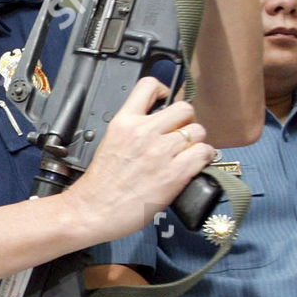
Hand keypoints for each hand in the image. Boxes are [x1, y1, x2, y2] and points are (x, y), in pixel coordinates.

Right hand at [64, 78, 214, 239]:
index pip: (149, 86)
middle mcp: (144, 132)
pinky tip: (193, 166)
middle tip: (180, 136)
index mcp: (124, 122)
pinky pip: (204, 153)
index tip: (166, 103)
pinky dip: (203, 159)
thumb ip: (133, 131)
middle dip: (186, 122)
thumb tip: (158, 128)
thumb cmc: (100, 185)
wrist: (93, 210)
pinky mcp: (174, 173)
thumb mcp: (110, 143)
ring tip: (187, 155)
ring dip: (196, 143)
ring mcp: (160, 152)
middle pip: (184, 108)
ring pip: (198, 131)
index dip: (164, 91)